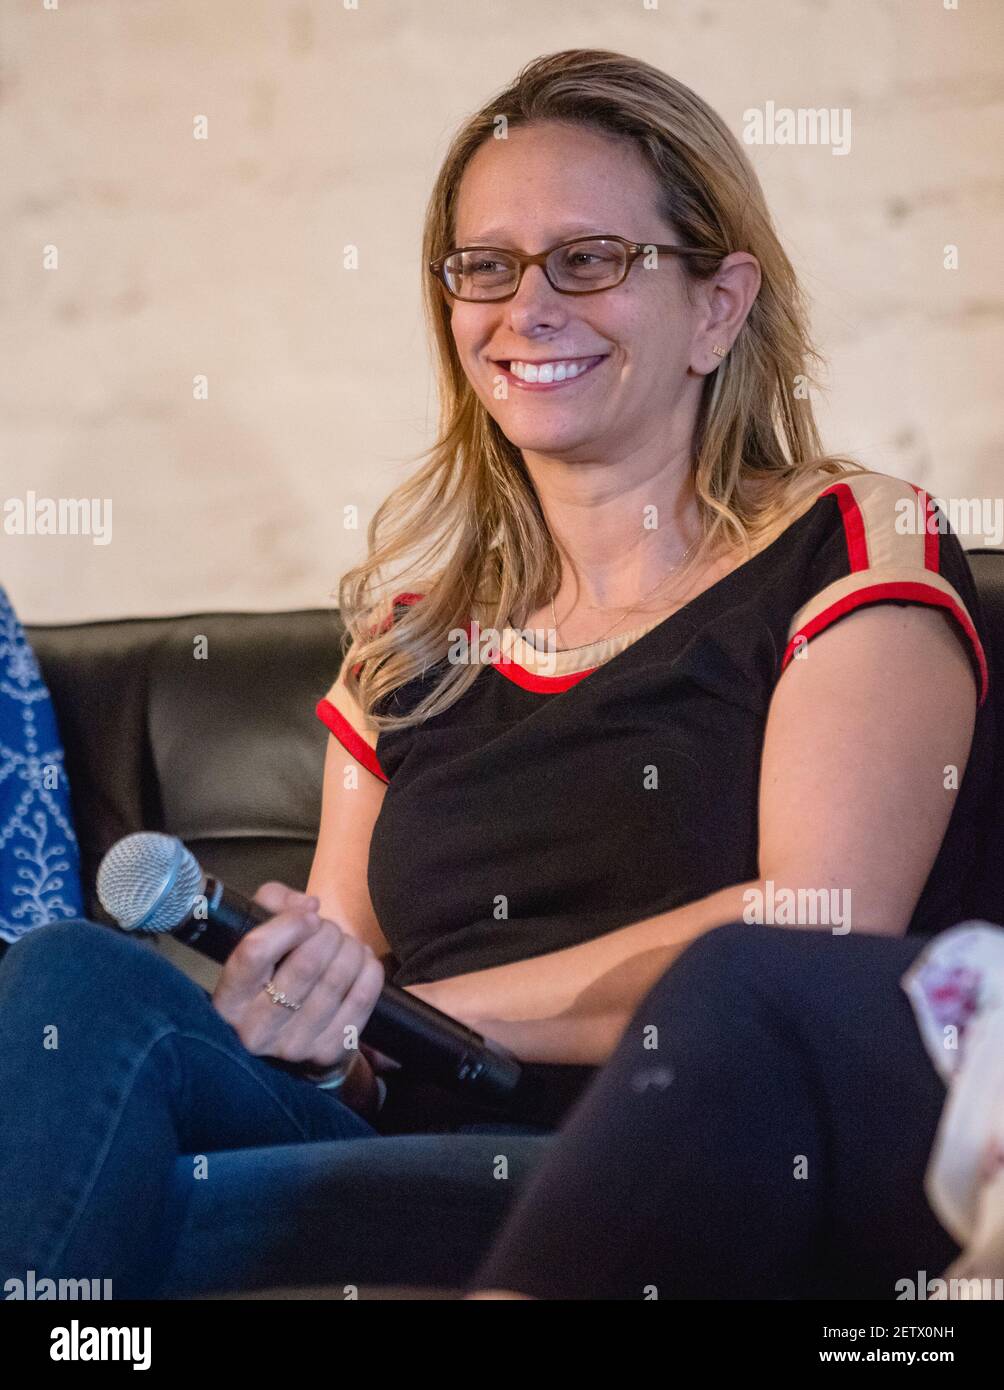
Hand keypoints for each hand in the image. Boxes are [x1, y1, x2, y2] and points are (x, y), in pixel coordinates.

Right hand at [212, 882, 384, 1080]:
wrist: (288, 1031)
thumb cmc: (270, 970)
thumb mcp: (257, 929)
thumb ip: (273, 902)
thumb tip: (310, 906)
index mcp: (229, 999)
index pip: (255, 952)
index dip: (290, 925)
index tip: (309, 916)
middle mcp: (255, 1030)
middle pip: (305, 964)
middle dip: (328, 934)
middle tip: (329, 929)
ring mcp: (293, 1047)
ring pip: (336, 980)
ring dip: (351, 950)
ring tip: (347, 943)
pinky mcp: (328, 1053)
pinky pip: (361, 1000)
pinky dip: (369, 971)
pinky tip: (364, 961)